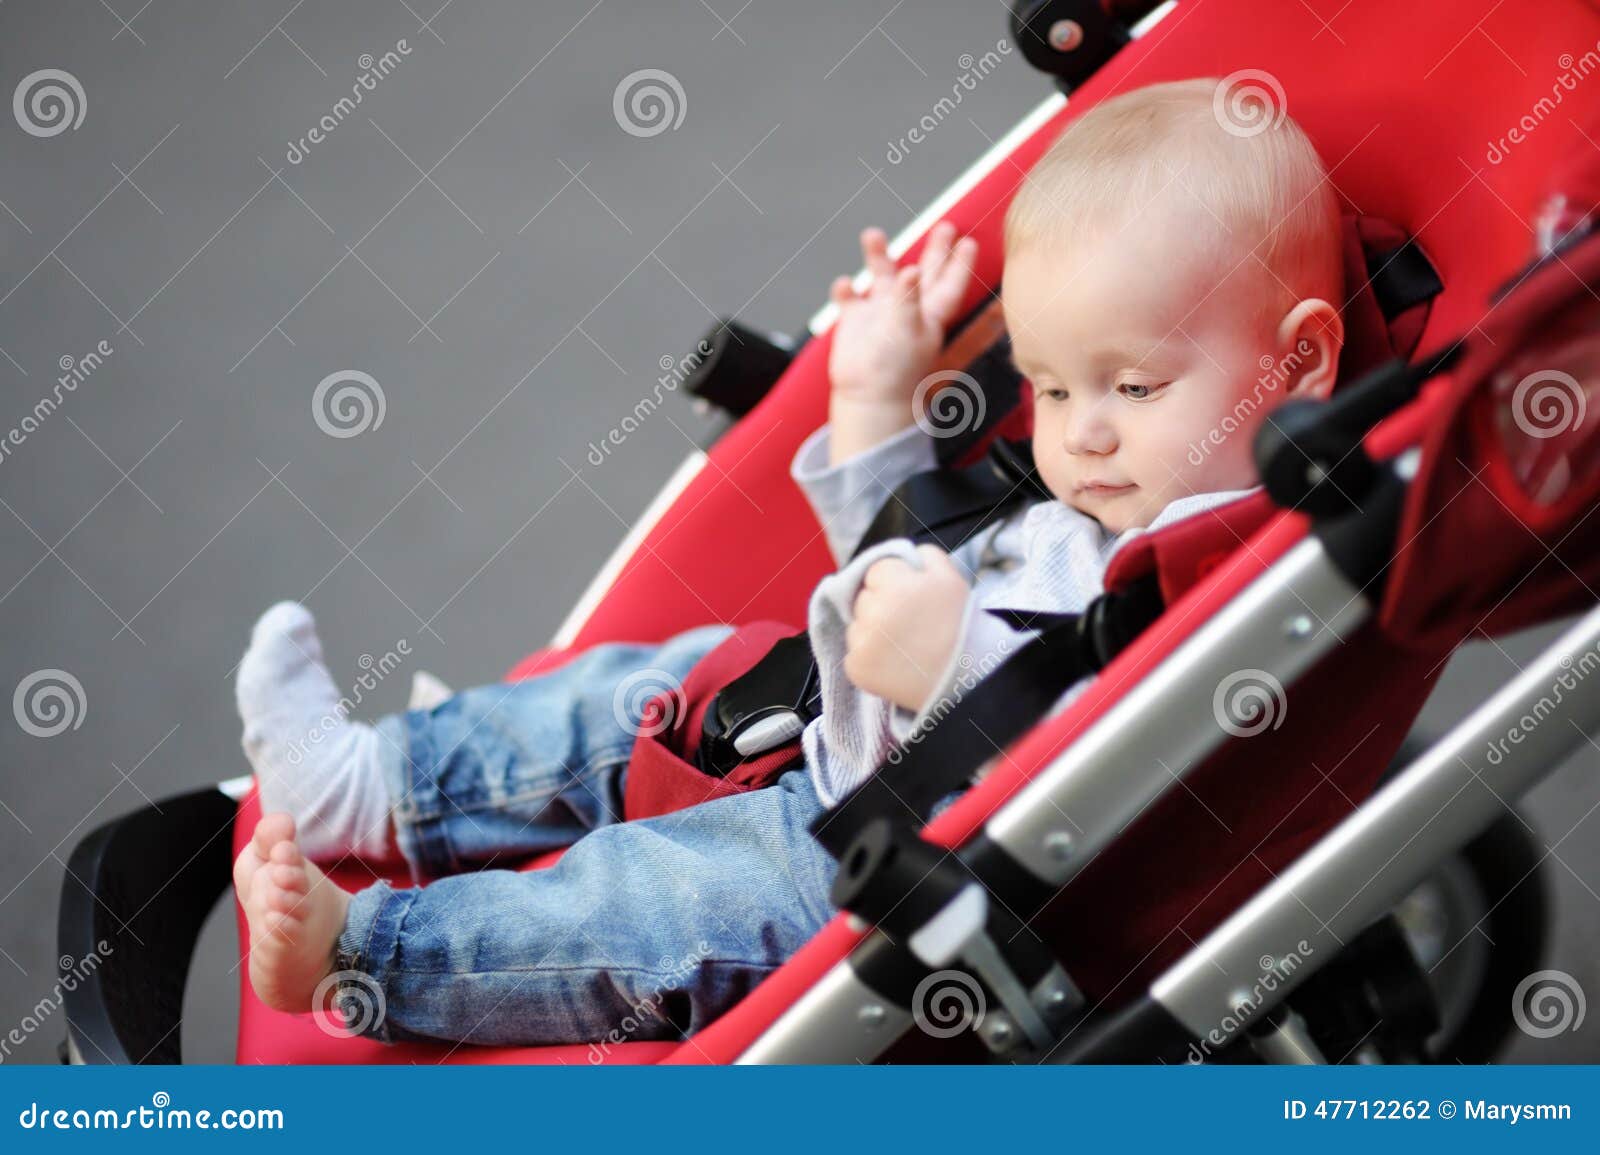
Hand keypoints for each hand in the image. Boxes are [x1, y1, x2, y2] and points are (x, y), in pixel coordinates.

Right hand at [826, 222, 978, 462]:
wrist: (866, 398)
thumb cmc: (894, 370)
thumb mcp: (905, 330)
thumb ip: (908, 299)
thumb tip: (911, 269)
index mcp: (929, 314)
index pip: (950, 285)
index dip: (960, 265)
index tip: (970, 242)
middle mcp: (907, 310)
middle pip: (925, 274)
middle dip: (935, 251)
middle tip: (945, 225)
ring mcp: (881, 314)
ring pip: (882, 276)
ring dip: (878, 255)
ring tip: (872, 235)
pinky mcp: (855, 323)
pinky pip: (850, 299)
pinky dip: (846, 290)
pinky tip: (845, 285)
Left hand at [843, 544, 969, 712]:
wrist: (964, 681)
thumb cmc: (959, 628)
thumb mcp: (952, 579)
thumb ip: (925, 556)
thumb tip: (904, 553)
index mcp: (897, 584)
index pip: (877, 572)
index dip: (894, 584)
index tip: (911, 602)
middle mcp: (875, 610)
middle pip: (864, 598)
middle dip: (881, 607)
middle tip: (909, 626)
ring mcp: (862, 641)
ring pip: (856, 626)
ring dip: (872, 632)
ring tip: (904, 647)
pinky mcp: (856, 668)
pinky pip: (854, 654)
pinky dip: (870, 659)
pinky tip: (894, 664)